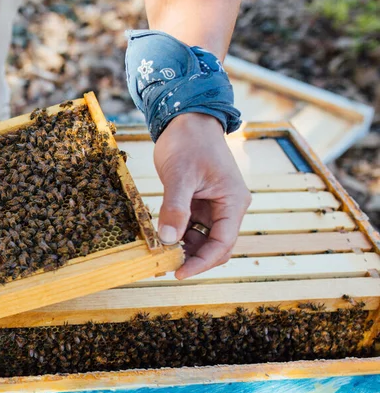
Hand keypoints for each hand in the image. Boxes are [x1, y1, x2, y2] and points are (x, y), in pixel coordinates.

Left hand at [153, 112, 250, 279]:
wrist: (187, 119)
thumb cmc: (189, 142)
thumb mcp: (180, 176)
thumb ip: (175, 208)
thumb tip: (168, 239)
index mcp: (233, 202)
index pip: (223, 243)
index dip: (202, 262)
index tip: (179, 273)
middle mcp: (228, 207)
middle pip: (215, 246)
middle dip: (193, 258)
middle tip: (166, 266)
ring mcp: (214, 206)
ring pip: (202, 239)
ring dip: (184, 247)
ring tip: (160, 252)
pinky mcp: (199, 203)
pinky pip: (191, 227)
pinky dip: (178, 234)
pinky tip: (161, 237)